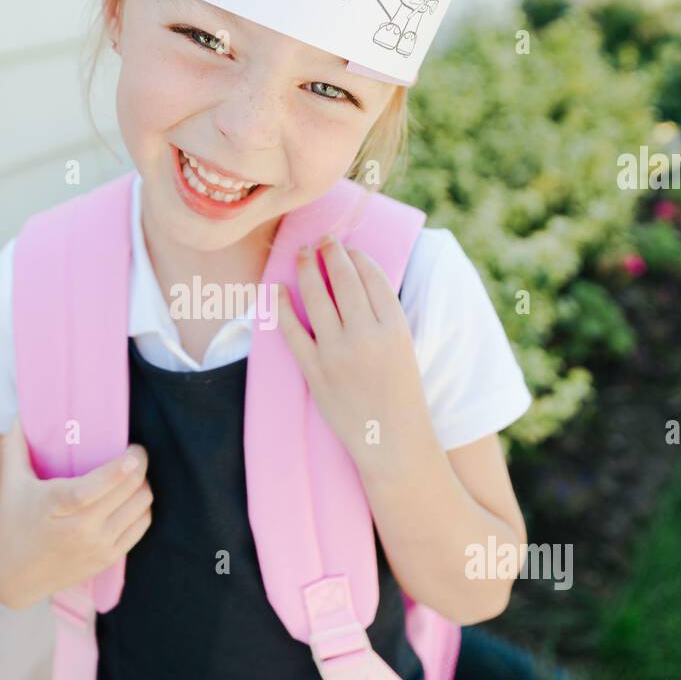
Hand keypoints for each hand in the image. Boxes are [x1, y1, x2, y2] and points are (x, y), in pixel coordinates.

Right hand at [0, 419, 152, 609]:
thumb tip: (18, 415)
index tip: (133, 455)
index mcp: (55, 506)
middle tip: (134, 452)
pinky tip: (133, 497)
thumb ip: (14, 447)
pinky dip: (142, 507)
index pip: (90, 490)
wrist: (13, 575)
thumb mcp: (11, 484)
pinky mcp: (109, 557)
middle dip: (138, 467)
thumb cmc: (14, 520)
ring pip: (140, 506)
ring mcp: (97, 545)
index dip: (117, 472)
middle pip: (126, 492)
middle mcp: (80, 529)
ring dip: (141, 485)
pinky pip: (142, 525)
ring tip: (132, 475)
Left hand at [276, 237, 436, 479]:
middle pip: (343, 279)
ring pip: (316, 297)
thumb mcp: (404, 347)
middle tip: (321, 239)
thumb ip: (382, 315)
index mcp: (395, 327)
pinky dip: (281, 306)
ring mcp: (338, 354)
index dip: (356, 255)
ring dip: (307, 268)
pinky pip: (292, 331)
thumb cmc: (400, 393)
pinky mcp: (315, 372)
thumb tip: (357, 277)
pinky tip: (276, 289)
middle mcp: (366, 335)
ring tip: (302, 253)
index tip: (347, 245)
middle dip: (331, 252)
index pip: (371, 276)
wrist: (392, 440)